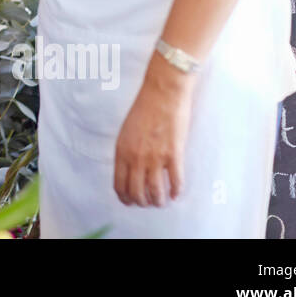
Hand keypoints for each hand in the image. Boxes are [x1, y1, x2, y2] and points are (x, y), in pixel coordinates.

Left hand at [113, 55, 195, 207]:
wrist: (163, 93)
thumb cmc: (144, 108)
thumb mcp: (127, 131)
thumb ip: (127, 151)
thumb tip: (131, 170)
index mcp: (122, 151)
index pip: (119, 184)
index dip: (125, 197)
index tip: (130, 202)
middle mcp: (136, 157)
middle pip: (136, 192)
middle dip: (142, 202)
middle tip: (148, 203)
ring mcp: (155, 157)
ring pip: (155, 191)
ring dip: (159, 201)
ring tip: (162, 202)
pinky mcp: (174, 154)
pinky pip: (175, 181)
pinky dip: (175, 191)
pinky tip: (176, 194)